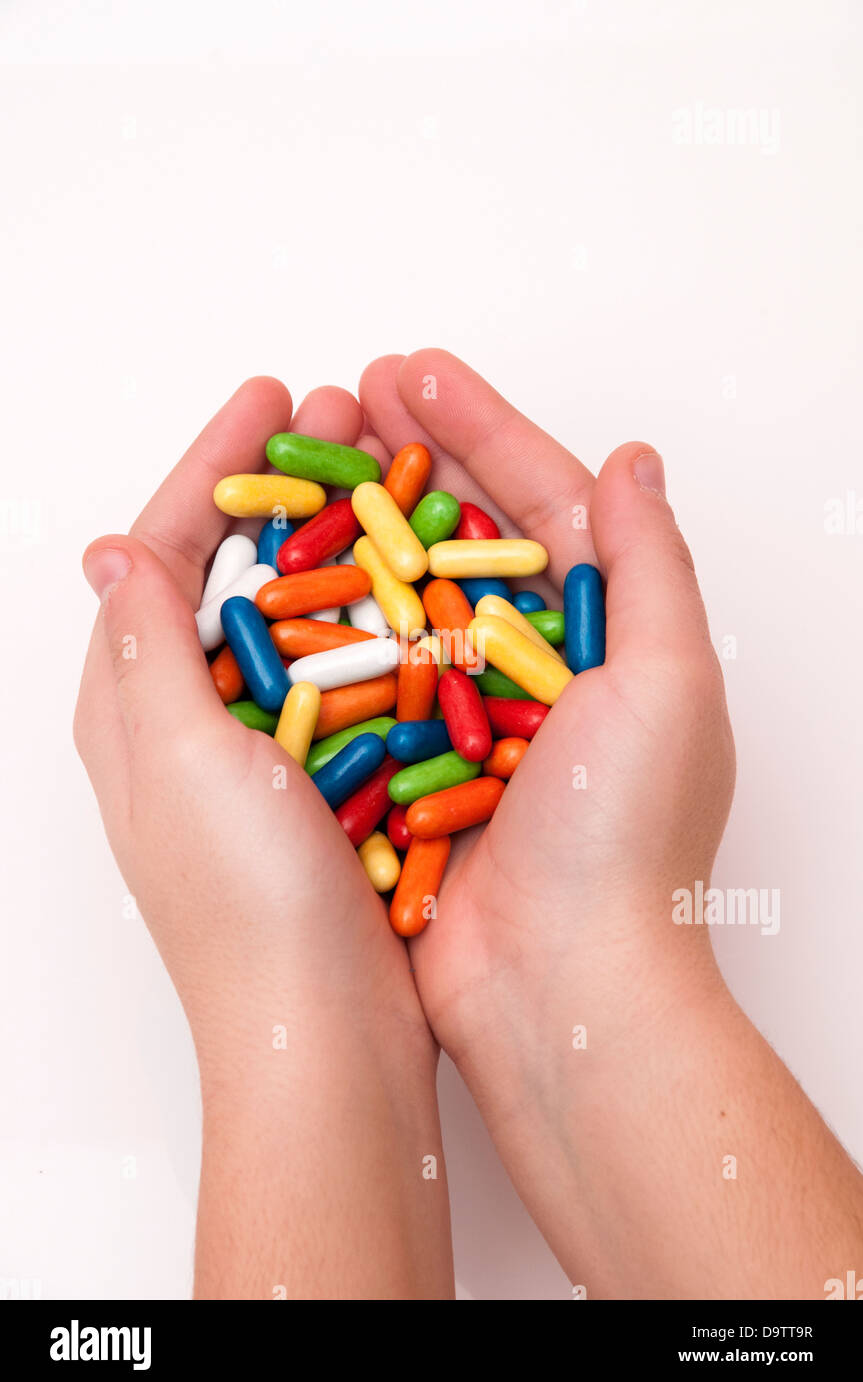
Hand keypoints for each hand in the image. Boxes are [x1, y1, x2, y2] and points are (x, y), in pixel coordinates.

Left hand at [75, 378, 451, 1298]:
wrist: (322, 1029)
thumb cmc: (246, 904)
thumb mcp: (178, 758)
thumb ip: (144, 650)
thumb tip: (111, 550)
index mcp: (134, 707)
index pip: (164, 551)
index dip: (217, 466)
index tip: (273, 396)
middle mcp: (185, 724)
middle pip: (231, 568)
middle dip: (283, 486)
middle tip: (343, 418)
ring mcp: (253, 755)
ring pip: (292, 615)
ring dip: (334, 542)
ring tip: (387, 479)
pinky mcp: (315, 786)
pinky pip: (340, 675)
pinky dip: (372, 620)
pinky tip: (417, 590)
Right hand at [359, 351, 862, 1300]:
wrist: (560, 986)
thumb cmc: (628, 843)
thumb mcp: (668, 683)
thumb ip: (648, 565)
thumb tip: (634, 460)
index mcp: (604, 636)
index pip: (541, 502)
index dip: (479, 427)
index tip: (414, 372)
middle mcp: (534, 666)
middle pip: (463, 534)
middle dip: (407, 458)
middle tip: (349, 395)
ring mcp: (465, 712)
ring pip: (404, 593)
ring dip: (360, 525)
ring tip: (307, 460)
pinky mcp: (410, 762)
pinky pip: (363, 673)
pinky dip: (331, 621)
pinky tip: (288, 574)